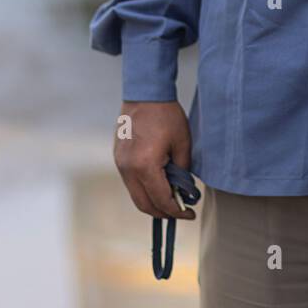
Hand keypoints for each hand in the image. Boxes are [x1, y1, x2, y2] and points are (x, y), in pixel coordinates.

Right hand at [114, 100, 195, 220]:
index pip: (161, 199)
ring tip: (171, 200)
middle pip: (144, 204)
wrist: (145, 94)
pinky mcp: (118, 158)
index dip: (177, 211)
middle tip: (180, 212)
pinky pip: (131, 183)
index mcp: (145, 165)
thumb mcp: (183, 143)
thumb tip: (182, 190)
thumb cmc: (166, 115)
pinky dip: (144, 190)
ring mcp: (120, 164)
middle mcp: (128, 169)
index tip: (189, 213)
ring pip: (135, 195)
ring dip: (153, 202)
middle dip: (163, 213)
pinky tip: (159, 185)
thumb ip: (182, 171)